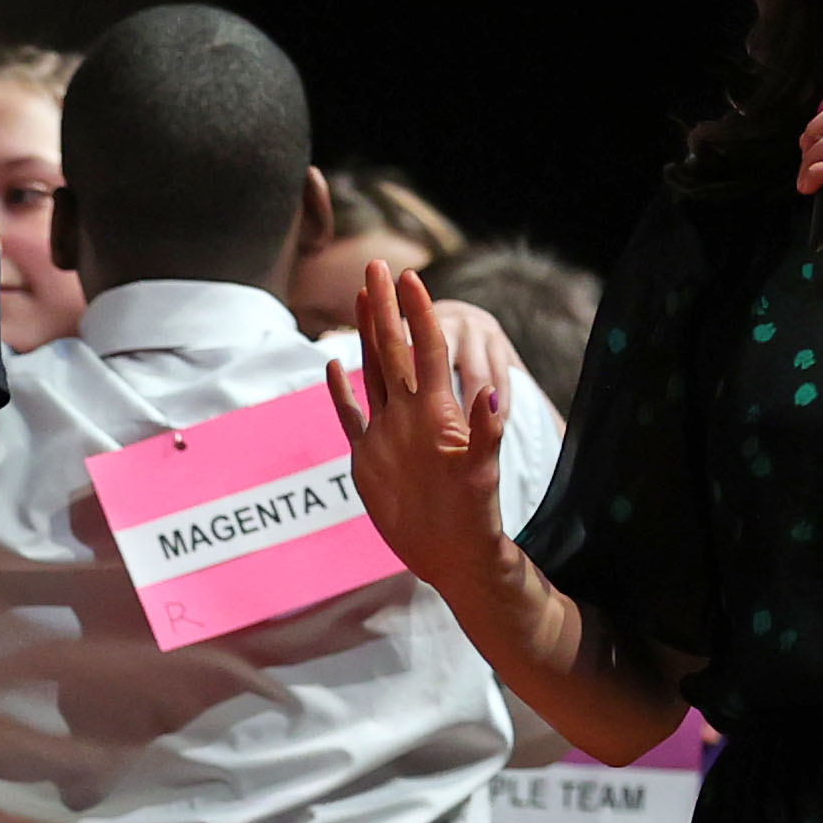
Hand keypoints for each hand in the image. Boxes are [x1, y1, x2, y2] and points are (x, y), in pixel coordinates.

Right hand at [328, 265, 514, 596]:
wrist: (455, 555)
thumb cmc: (473, 519)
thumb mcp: (481, 477)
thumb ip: (482, 437)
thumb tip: (490, 395)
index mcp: (434, 415)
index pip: (425, 352)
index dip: (418, 314)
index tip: (410, 277)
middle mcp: (409, 417)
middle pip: (394, 351)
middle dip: (385, 309)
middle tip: (376, 268)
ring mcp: (388, 435)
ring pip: (373, 373)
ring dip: (367, 336)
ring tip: (360, 300)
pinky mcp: (369, 460)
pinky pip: (351, 417)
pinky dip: (340, 392)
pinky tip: (332, 365)